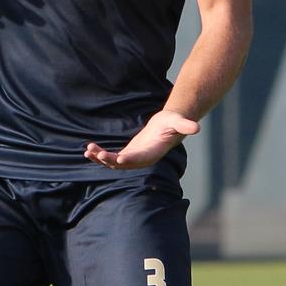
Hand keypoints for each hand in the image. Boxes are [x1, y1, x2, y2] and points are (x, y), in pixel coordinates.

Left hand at [84, 110, 198, 169]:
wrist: (168, 126)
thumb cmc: (173, 122)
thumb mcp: (178, 121)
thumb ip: (185, 125)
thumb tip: (197, 128)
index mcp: (154, 153)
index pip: (141, 159)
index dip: (129, 159)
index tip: (117, 158)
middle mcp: (143, 159)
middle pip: (124, 164)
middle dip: (109, 160)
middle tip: (97, 153)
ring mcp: (134, 158)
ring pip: (114, 163)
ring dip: (101, 158)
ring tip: (88, 151)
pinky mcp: (127, 155)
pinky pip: (111, 158)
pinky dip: (100, 155)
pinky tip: (88, 150)